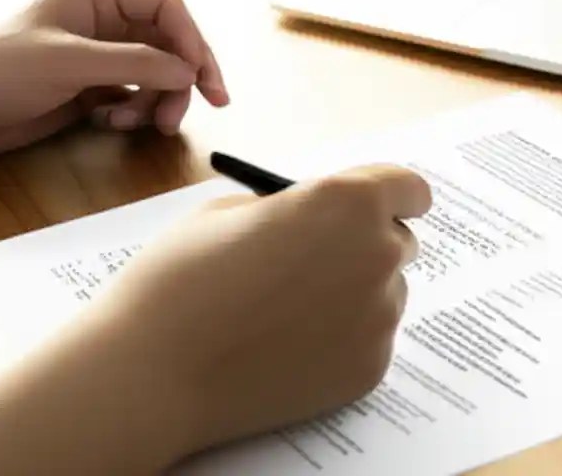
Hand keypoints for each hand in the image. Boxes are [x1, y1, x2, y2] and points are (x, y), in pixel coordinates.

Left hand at [0, 0, 228, 153]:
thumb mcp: (72, 63)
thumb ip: (137, 65)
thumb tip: (189, 72)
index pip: (166, 7)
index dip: (192, 41)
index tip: (203, 80)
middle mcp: (101, 22)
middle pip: (168, 43)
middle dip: (182, 78)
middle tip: (196, 110)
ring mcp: (96, 56)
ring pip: (155, 74)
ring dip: (159, 101)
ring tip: (143, 125)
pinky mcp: (88, 87)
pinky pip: (134, 96)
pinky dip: (135, 112)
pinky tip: (112, 123)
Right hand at [97, 165, 431, 457]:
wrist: (152, 372)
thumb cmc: (181, 279)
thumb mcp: (230, 212)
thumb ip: (292, 208)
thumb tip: (318, 217)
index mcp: (347, 201)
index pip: (409, 189)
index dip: (387, 196)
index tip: (373, 207)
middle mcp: (377, 254)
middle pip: (399, 241)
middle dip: (366, 244)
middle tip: (314, 262)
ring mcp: (379, 316)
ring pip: (385, 294)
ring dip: (353, 294)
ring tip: (284, 312)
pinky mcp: (371, 367)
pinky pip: (369, 340)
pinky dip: (341, 340)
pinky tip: (286, 347)